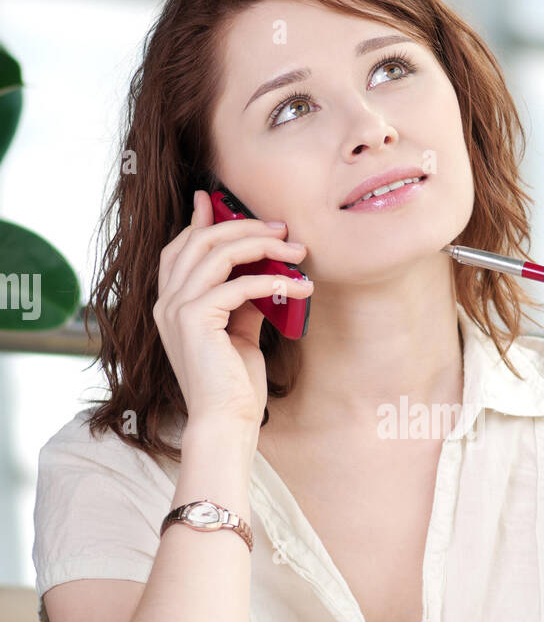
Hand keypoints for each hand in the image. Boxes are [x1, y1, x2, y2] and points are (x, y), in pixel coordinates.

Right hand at [153, 190, 312, 428]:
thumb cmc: (234, 384)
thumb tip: (265, 274)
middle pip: (200, 241)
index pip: (180, 247)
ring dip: (263, 246)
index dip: (199, 221)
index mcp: (171, 304)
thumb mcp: (240, 332)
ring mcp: (176, 310)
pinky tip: (297, 287)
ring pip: (217, 253)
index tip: (220, 200)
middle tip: (283, 229)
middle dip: (244, 227)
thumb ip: (243, 301)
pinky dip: (271, 281)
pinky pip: (238, 285)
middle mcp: (166, 302)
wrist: (225, 422)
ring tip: (297, 251)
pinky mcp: (195, 320)